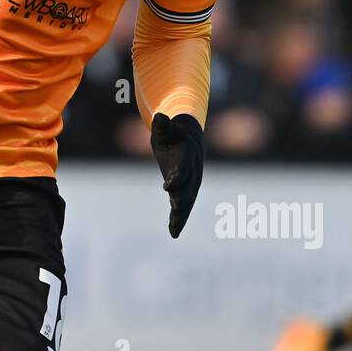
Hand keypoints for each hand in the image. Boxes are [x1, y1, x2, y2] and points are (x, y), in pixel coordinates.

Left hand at [150, 112, 204, 238]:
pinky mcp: (185, 193)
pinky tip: (173, 234)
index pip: (182, 170)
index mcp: (188, 158)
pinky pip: (183, 208)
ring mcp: (191, 185)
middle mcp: (192, 174)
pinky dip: (178, 221)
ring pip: (187, 202)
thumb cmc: (174, 135)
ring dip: (181, 215)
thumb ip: (163, 126)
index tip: (168, 186)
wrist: (191, 143)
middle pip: (187, 189)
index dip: (177, 178)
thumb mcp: (167, 129)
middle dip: (181, 199)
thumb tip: (159, 117)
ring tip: (174, 229)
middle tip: (175, 209)